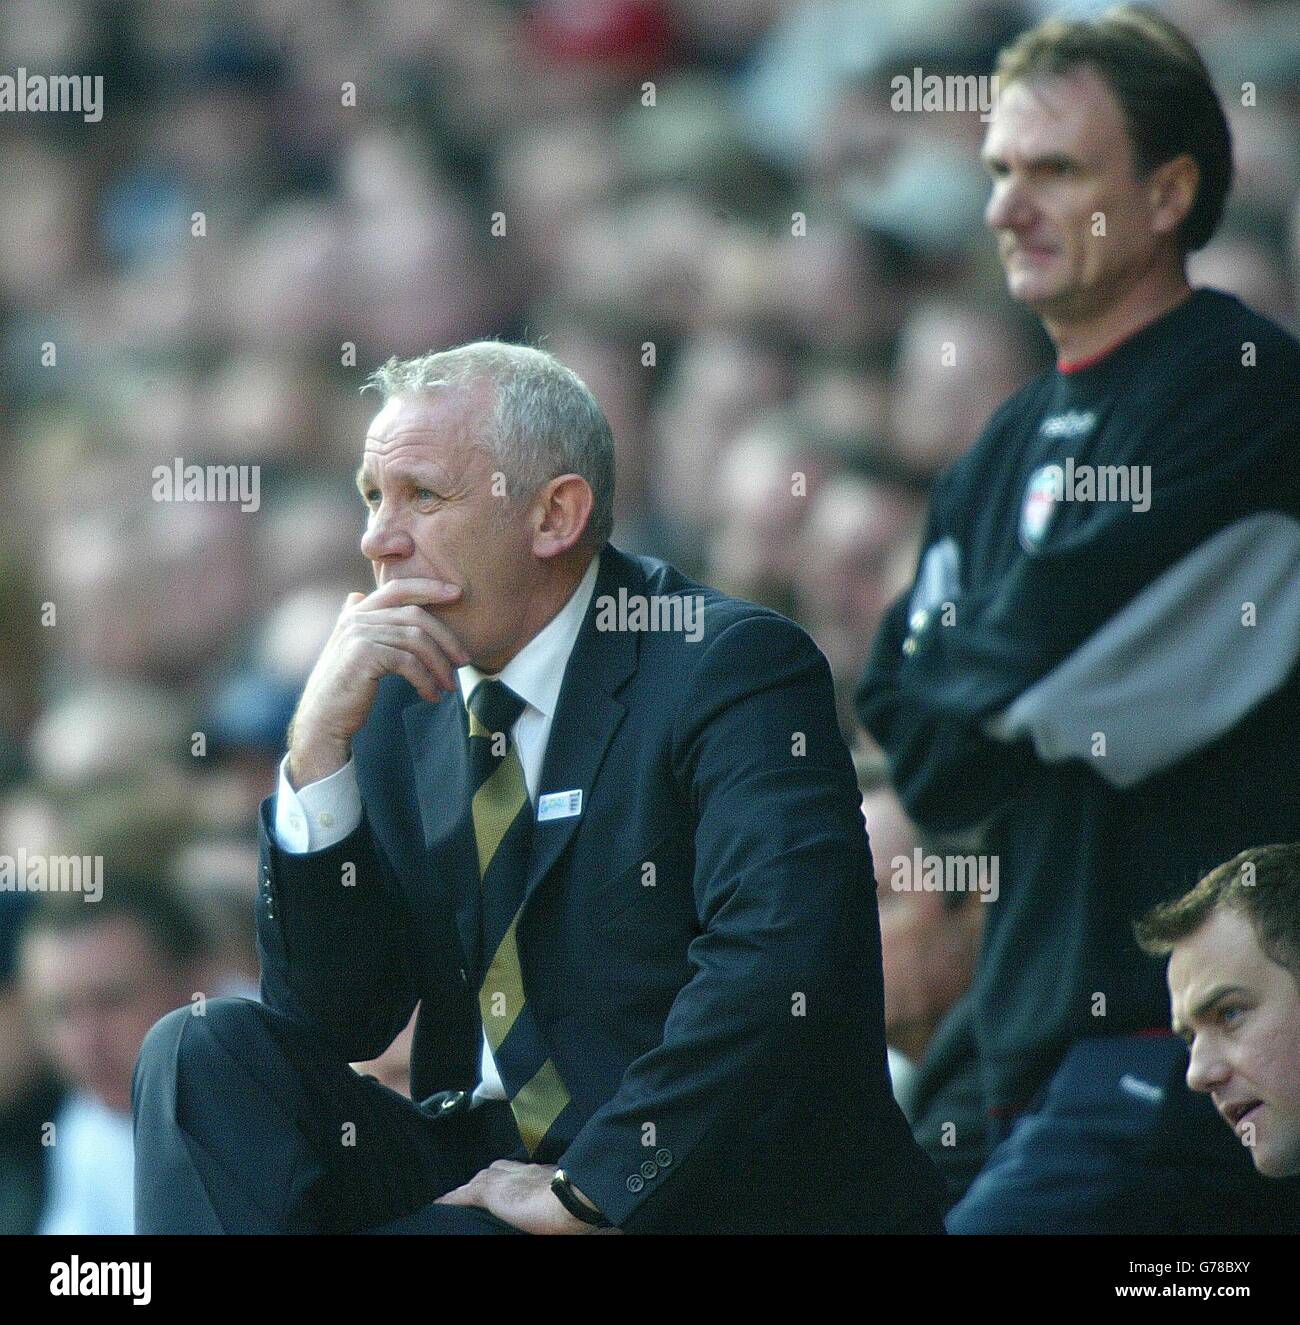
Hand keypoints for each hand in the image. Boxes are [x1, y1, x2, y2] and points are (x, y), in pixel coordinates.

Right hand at [288, 578, 467, 786]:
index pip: (398, 588)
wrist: (324, 720)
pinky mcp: (364, 655)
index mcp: (356, 612)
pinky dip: (426, 680)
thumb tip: (355, 595)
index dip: (428, 586)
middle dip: (446, 637)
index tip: (456, 592)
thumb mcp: (353, 650)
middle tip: (464, 660)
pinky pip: (409, 663)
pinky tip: (432, 696)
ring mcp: (358, 634)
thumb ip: (361, 625)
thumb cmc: (346, 689)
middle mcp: (356, 617)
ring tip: (450, 686)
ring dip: (440, 665)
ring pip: (416, 640)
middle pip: (415, 615)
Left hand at [436, 1160, 615, 1234]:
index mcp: (543, 1174)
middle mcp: (523, 1171)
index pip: (520, 1171)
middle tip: (483, 1190)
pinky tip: (440, 1205)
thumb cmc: (578, 1204)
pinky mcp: (489, 1191)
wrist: (573, 1198)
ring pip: (481, 1179)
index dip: (511, 1178)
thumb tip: (567, 1213)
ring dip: (471, 1187)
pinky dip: (452, 1199)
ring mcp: (505, 1178)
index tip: (509, 1187)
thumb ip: (561, 1199)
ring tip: (461, 1197)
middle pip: (498, 1169)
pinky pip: (463, 1195)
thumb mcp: (568, 1198)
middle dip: (490, 1177)